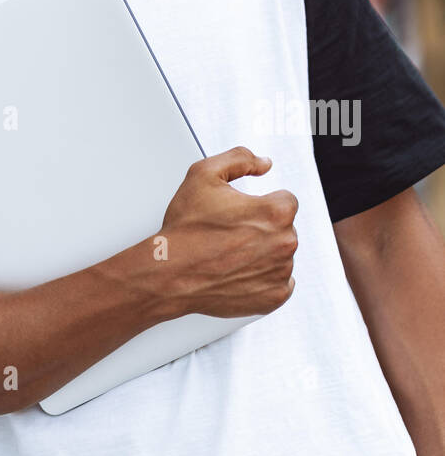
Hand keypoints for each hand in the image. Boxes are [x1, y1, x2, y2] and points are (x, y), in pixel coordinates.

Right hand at [158, 147, 297, 318]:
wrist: (170, 272)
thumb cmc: (186, 228)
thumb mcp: (204, 173)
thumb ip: (240, 158)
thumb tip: (263, 163)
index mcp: (275, 211)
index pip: (285, 200)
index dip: (261, 203)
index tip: (242, 211)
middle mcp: (285, 243)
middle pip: (284, 228)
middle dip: (262, 228)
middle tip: (231, 232)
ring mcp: (281, 272)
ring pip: (281, 255)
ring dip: (263, 252)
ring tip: (231, 252)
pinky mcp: (274, 297)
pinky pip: (280, 283)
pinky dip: (264, 278)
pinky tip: (239, 271)